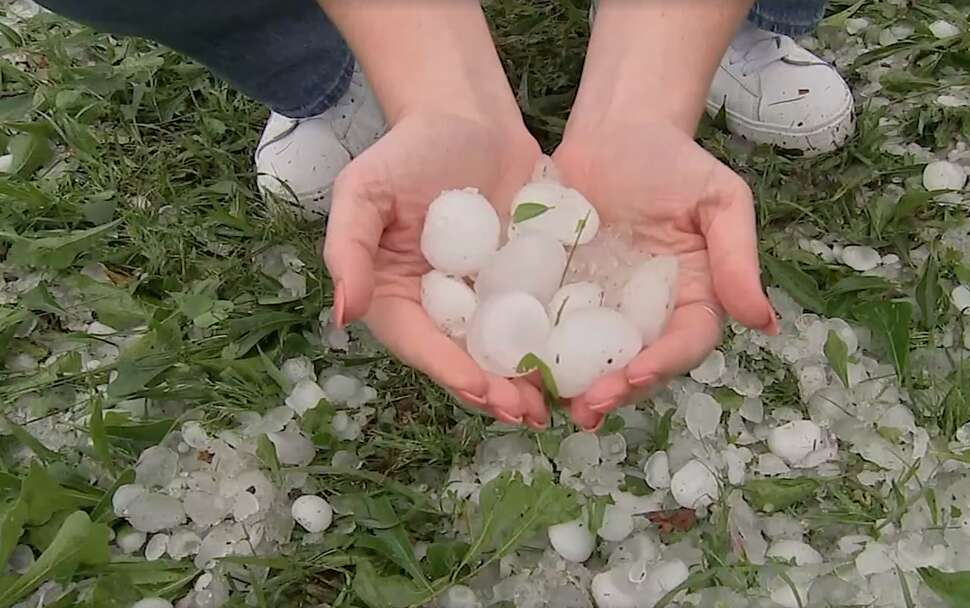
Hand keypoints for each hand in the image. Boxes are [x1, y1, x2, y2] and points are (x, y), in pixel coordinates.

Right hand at [323, 111, 549, 428]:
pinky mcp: (526, 284)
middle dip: (496, 392)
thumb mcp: (364, 191)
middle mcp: (443, 309)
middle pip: (468, 361)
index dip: (450, 372)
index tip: (480, 391)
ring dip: (530, 382)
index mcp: (399, 297)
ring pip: (508, 352)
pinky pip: (542, 319)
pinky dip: (560, 344)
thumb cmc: (408, 150)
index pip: (422, 345)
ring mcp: (488, 300)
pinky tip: (585, 363)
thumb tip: (343, 314)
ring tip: (556, 403)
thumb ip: (348, 248)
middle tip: (528, 413)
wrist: (467, 116)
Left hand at [551, 121, 777, 429]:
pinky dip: (539, 353)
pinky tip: (519, 368)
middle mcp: (648, 314)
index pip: (685, 343)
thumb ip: (737, 259)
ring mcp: (602, 309)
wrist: (615, 129)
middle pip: (637, 365)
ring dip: (574, 387)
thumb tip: (766, 324)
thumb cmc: (674, 160)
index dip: (664, 364)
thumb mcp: (720, 200)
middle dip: (615, 391)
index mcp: (693, 298)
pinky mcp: (560, 296)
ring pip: (592, 360)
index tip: (636, 375)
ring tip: (551, 404)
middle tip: (586, 408)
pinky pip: (550, 331)